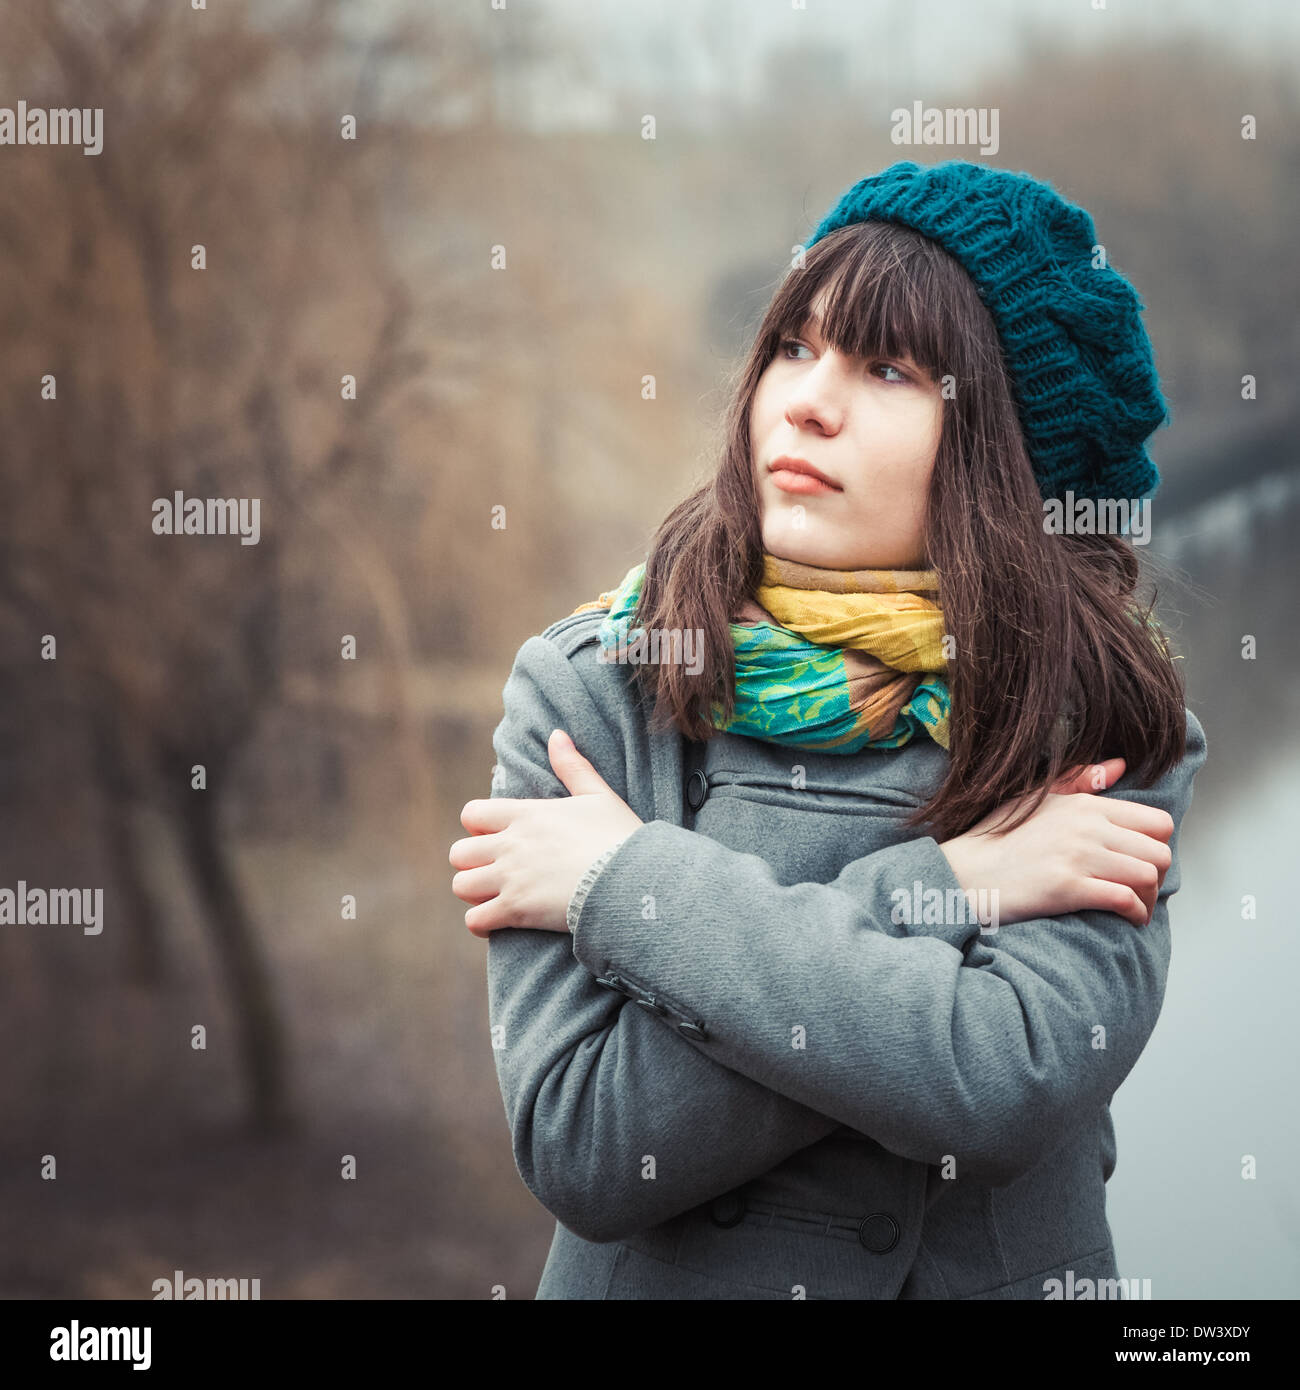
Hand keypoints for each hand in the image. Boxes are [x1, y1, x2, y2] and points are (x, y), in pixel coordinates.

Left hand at [449, 729, 643, 937]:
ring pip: (461, 885)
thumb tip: (557, 734)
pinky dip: (482, 922)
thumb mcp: (598, 795)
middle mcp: (510, 844)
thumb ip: (572, 766)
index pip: (472, 814)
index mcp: (526, 815)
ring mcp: (510, 878)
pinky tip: (498, 921)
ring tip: (495, 896)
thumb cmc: (619, 837)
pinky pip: (475, 920)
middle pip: (459, 853)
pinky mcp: (516, 910)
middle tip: (494, 870)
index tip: (496, 837)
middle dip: (471, 863)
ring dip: (475, 892)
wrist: (632, 880)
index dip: (478, 828)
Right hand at [938, 759, 1175, 928]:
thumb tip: (1120, 764)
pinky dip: (1135, 913)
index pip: (1157, 822)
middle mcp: (1087, 827)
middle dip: (1158, 876)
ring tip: (1136, 906)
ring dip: (1149, 898)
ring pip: (1148, 876)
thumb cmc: (999, 838)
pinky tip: (1127, 918)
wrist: (964, 872)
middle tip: (1142, 889)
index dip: (1157, 846)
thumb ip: (1081, 779)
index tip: (1142, 860)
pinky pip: (1125, 900)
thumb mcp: (1037, 798)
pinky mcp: (1068, 887)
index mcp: (1085, 805)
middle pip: (1160, 852)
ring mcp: (1077, 857)